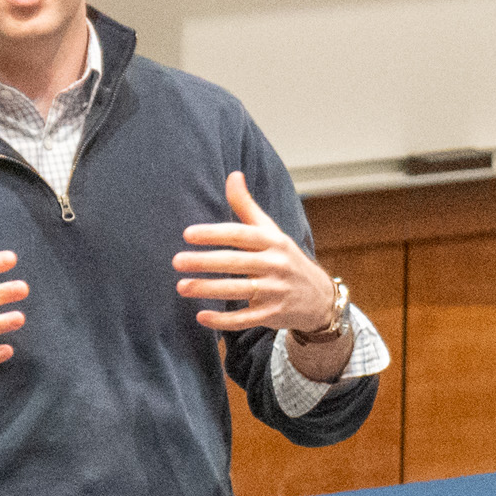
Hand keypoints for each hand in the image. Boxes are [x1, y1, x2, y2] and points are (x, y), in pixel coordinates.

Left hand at [174, 172, 338, 339]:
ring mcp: (275, 291)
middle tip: (176, 261)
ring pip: (238, 291)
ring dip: (208, 289)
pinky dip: (223, 320)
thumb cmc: (285, 258)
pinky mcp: (272, 314)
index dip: (214, 233)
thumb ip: (247, 206)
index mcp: (273, 241)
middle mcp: (276, 264)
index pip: (240, 235)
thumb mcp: (271, 231)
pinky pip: (245, 319)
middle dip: (205, 262)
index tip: (188, 234)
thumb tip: (233, 175)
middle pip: (236, 262)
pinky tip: (200, 316)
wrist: (319, 297)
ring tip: (181, 286)